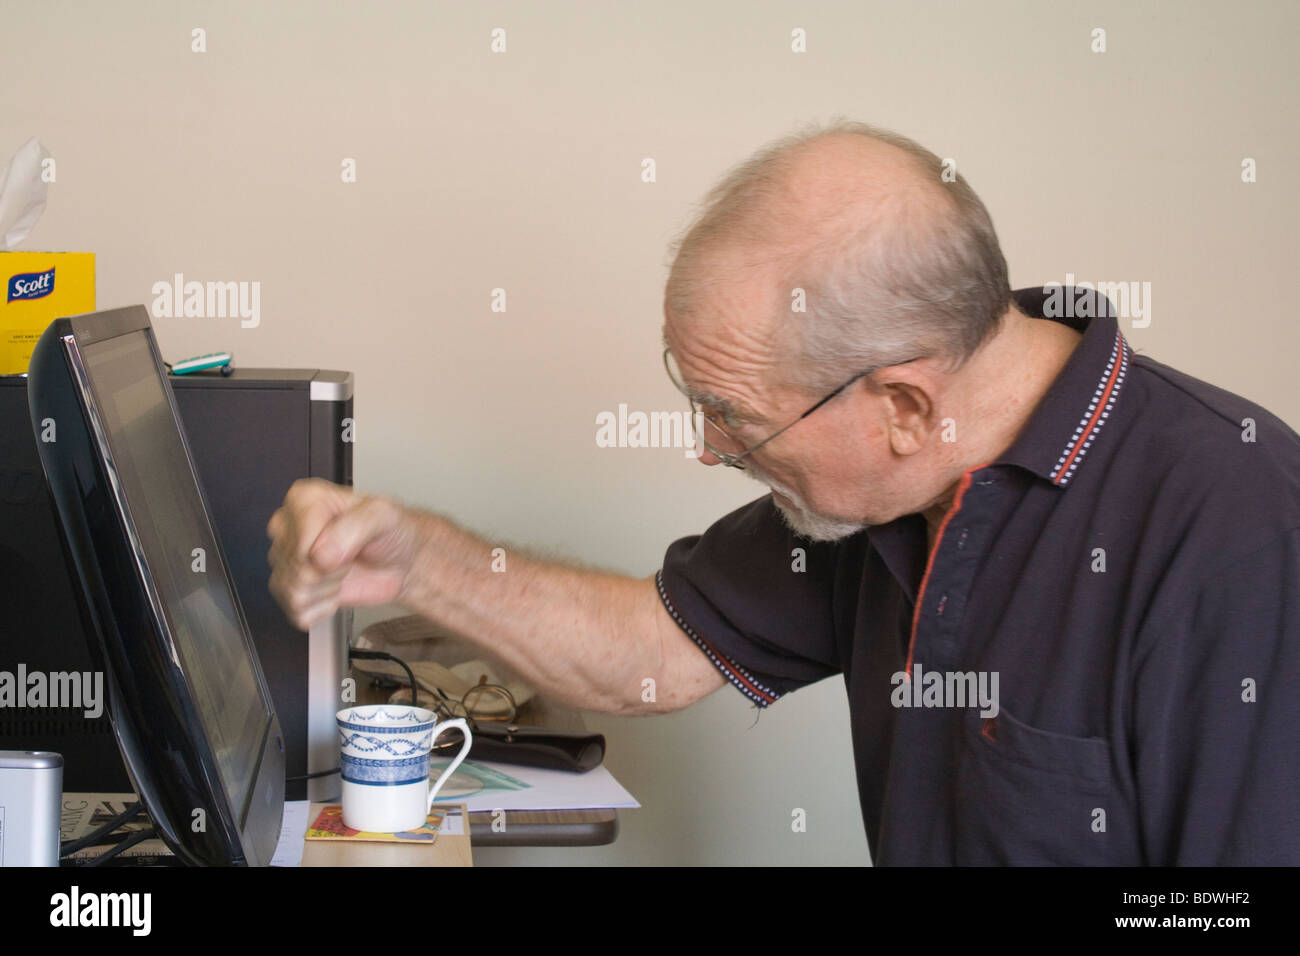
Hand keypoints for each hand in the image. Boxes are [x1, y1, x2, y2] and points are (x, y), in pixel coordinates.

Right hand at [266, 478, 422, 629]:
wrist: (401, 561)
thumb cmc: (390, 532)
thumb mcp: (383, 515)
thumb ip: (354, 526)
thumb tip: (320, 556)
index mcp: (303, 501)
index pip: (300, 538)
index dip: (330, 548)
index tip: (350, 541)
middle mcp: (288, 528)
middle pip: (296, 567)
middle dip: (332, 570)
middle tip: (351, 556)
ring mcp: (286, 561)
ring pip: (294, 592)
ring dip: (329, 589)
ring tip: (344, 570)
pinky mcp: (291, 591)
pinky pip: (297, 613)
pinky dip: (323, 608)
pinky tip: (336, 589)